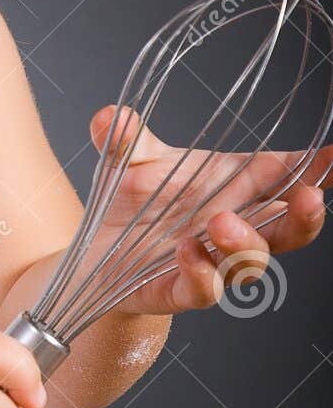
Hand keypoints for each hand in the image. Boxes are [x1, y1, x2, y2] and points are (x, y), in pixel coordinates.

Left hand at [81, 104, 331, 315]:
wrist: (97, 256)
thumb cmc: (134, 203)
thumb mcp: (127, 163)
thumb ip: (125, 140)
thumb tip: (110, 116)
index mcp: (238, 186)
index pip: (290, 175)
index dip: (320, 167)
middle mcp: (236, 226)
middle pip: (289, 228)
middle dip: (305, 216)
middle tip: (309, 197)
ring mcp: (215, 262)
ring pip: (252, 262)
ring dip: (245, 243)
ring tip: (222, 222)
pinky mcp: (183, 291)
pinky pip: (205, 290)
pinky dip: (201, 271)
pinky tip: (187, 251)